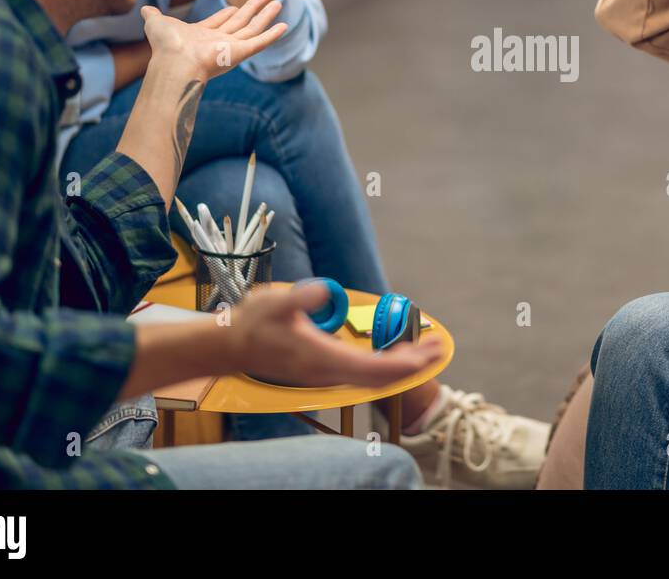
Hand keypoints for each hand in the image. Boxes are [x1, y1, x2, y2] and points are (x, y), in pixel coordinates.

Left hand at [140, 0, 286, 81]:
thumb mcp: (156, 23)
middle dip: (252, 9)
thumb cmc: (166, 45)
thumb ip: (153, 16)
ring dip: (265, 16)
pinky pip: (260, 42)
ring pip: (253, 28)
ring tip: (278, 2)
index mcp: (202, 35)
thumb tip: (144, 9)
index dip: (228, 13)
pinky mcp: (241, 52)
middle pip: (240, 22)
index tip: (236, 6)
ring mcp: (231, 47)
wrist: (175, 61)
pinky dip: (273, 34)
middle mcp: (218, 42)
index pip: (219, 22)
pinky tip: (283, 25)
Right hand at [229, 281, 445, 387]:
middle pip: (379, 377)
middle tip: (439, 347)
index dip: (402, 363)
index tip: (425, 352)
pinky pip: (364, 374)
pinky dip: (387, 365)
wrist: (230, 346)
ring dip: (402, 365)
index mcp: (320, 358)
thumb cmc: (252, 323)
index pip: (371, 368)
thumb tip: (320, 291)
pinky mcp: (324, 371)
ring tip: (426, 347)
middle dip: (412, 365)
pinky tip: (398, 351)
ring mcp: (325, 375)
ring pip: (373, 378)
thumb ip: (298, 298)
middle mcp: (326, 373)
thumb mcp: (273, 302)